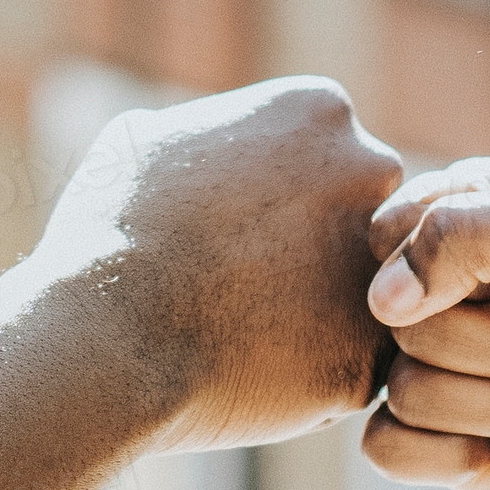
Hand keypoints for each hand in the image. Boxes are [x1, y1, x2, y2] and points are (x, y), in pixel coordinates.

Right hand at [36, 76, 403, 450]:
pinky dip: (314, 379)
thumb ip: (204, 134)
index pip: (333, 157)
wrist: (105, 342)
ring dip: (326, 316)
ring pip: (371, 297)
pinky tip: (253, 378)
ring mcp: (383, 265)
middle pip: (366, 219)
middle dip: (321, 254)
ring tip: (250, 336)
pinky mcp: (373, 354)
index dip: (284, 203)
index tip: (236, 232)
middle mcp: (373, 173)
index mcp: (320, 110)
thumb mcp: (142, 144)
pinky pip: (353, 368)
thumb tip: (209, 146)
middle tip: (250, 288)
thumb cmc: (109, 237)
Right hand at [361, 159, 489, 489]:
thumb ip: (469, 229)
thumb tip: (383, 301)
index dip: (460, 260)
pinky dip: (457, 453)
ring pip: (399, 383)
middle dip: (489, 338)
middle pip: (395, 310)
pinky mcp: (413, 437)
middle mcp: (434, 288)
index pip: (398, 225)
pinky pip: (386, 445)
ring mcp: (419, 364)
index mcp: (468, 215)